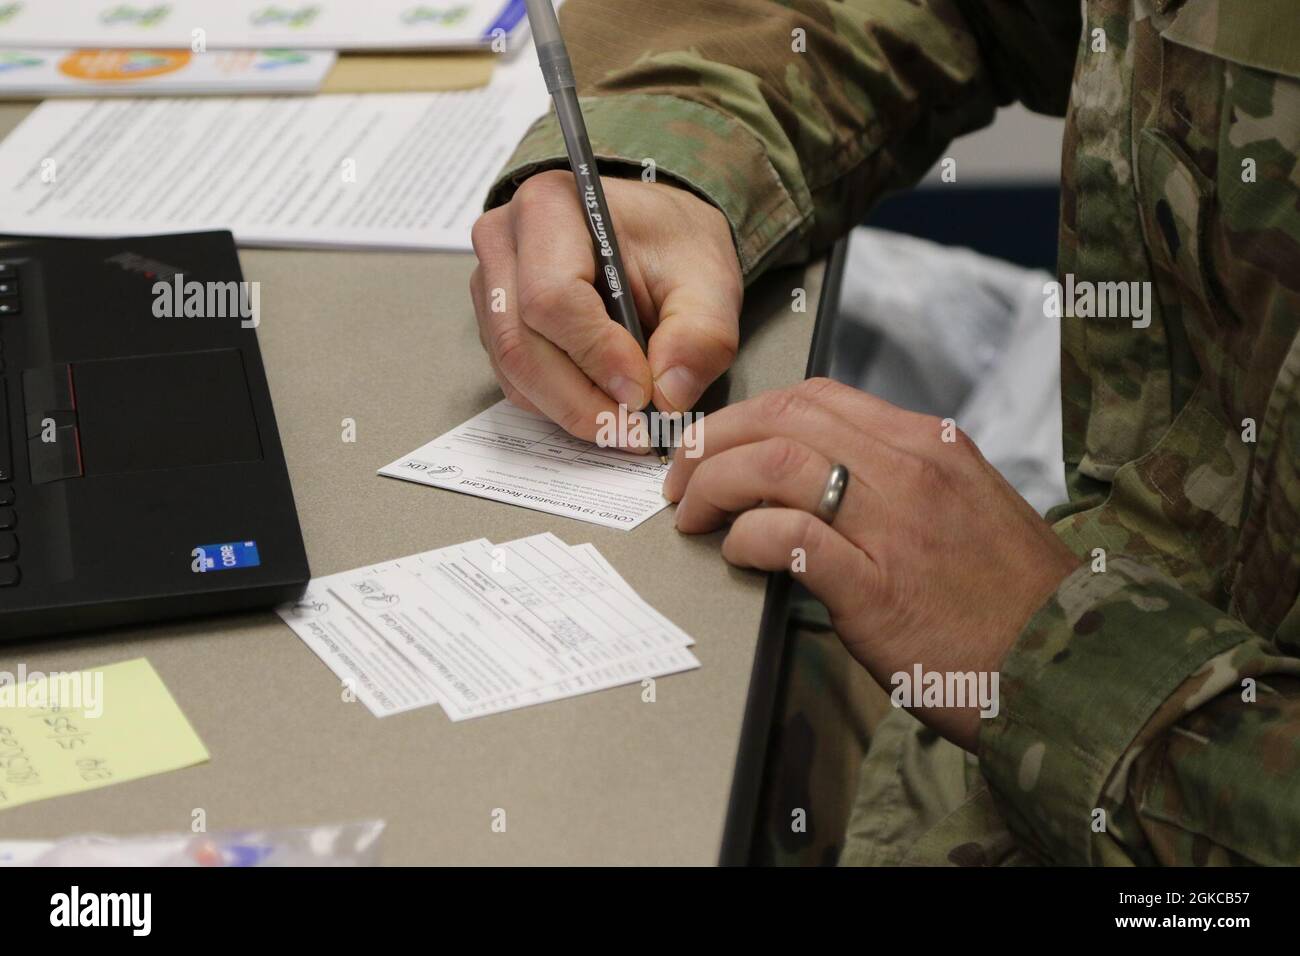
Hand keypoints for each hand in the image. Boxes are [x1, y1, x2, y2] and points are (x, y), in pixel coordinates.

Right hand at [470, 171, 742, 443]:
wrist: (653, 233)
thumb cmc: (674, 243)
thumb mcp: (710, 279)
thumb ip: (701, 336)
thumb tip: (668, 398)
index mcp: (550, 208)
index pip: (552, 298)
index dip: (597, 357)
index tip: (644, 394)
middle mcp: (503, 242)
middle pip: (521, 343)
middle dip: (581, 401)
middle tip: (636, 432)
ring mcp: (489, 284)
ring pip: (513, 370)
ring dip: (570, 410)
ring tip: (626, 425)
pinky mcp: (494, 321)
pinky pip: (514, 379)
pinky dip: (558, 404)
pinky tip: (603, 404)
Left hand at [663, 378, 1079, 750]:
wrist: (1071, 668)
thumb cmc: (1009, 598)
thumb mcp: (963, 509)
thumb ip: (895, 482)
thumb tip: (815, 480)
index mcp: (929, 444)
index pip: (814, 397)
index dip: (746, 414)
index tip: (715, 443)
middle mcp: (911, 469)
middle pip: (782, 418)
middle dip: (712, 442)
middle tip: (682, 479)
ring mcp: (896, 524)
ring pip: (774, 464)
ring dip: (715, 485)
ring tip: (694, 515)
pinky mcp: (880, 588)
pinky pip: (790, 536)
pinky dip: (747, 537)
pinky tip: (736, 552)